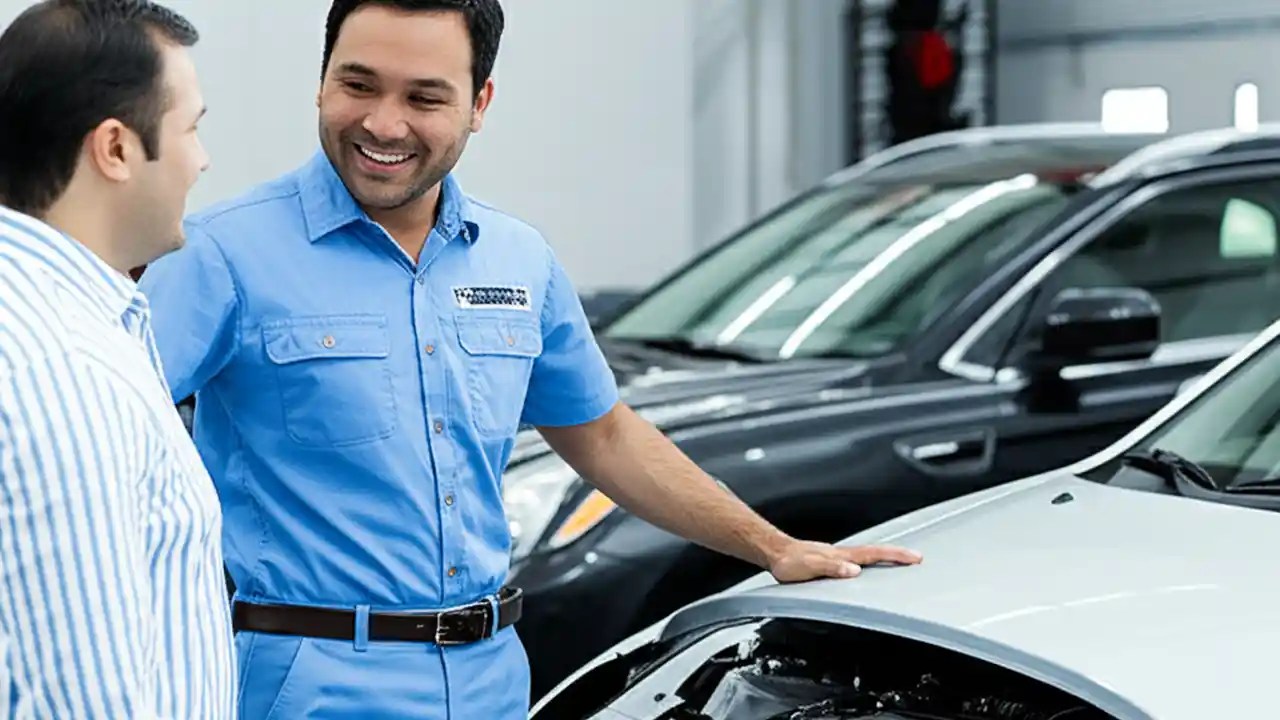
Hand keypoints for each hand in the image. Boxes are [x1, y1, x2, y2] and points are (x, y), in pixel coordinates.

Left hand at [768, 539, 921, 583]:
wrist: (776, 553)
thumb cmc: (790, 562)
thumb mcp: (811, 567)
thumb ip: (832, 568)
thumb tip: (854, 571)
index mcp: (842, 555)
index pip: (874, 554)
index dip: (895, 556)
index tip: (915, 557)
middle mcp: (843, 554)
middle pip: (876, 553)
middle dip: (898, 555)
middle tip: (917, 559)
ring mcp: (838, 556)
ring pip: (868, 556)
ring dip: (886, 559)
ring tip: (902, 562)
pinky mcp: (831, 562)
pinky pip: (857, 561)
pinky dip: (870, 563)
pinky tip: (870, 569)